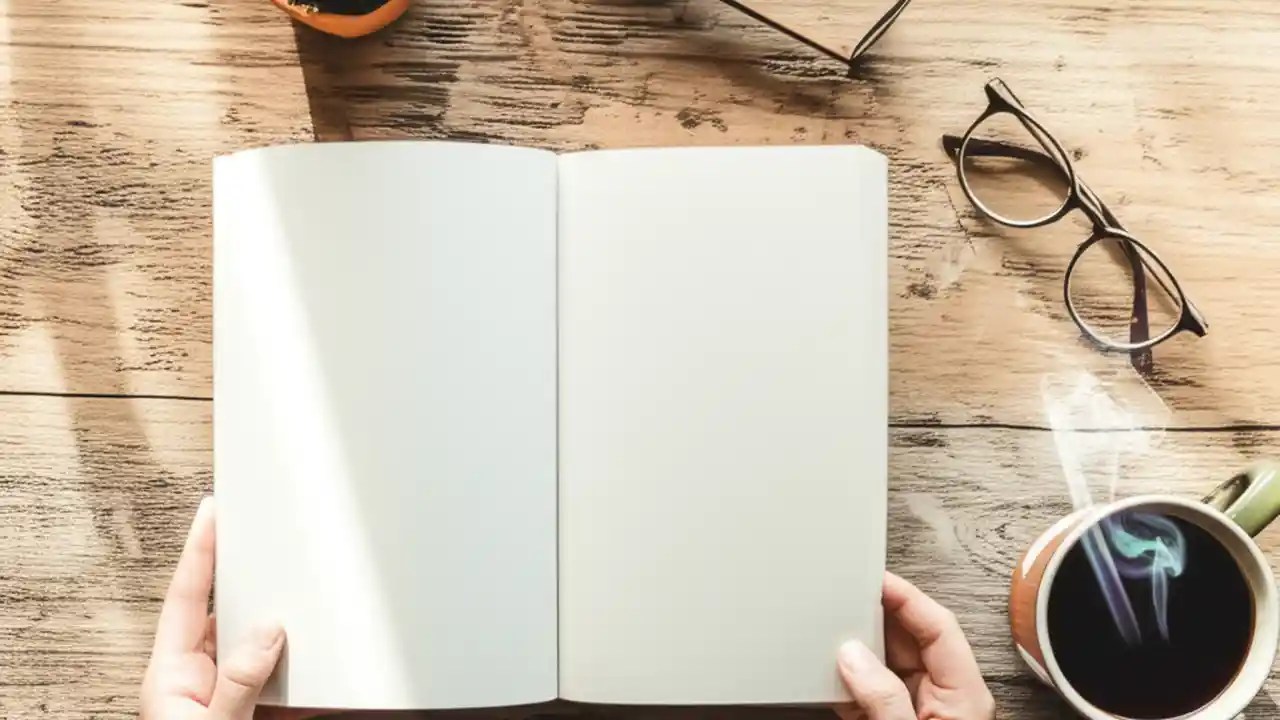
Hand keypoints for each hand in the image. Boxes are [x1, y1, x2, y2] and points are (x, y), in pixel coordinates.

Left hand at [140, 497, 329, 718]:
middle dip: (254, 587)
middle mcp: (197, 679)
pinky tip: (321, 669)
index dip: (199, 549)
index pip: (186, 596)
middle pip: (227, 614)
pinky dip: (305, 673)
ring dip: (287, 636)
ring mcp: (227, 695)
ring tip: (311, 619)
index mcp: (172, 675)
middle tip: (275, 551)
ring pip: (261, 645)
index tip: (211, 509)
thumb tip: (268, 632)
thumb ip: (238, 682)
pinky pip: (283, 679)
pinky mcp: (256, 712)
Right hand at [835, 572, 994, 719]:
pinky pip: (868, 692)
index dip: (907, 597)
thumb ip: (885, 698)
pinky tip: (827, 676)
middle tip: (844, 602)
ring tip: (830, 638)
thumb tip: (853, 655)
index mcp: (963, 696)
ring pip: (885, 664)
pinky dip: (845, 683)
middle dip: (875, 619)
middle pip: (909, 640)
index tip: (875, 579)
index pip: (939, 628)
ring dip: (856, 653)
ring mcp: (916, 711)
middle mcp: (942, 698)